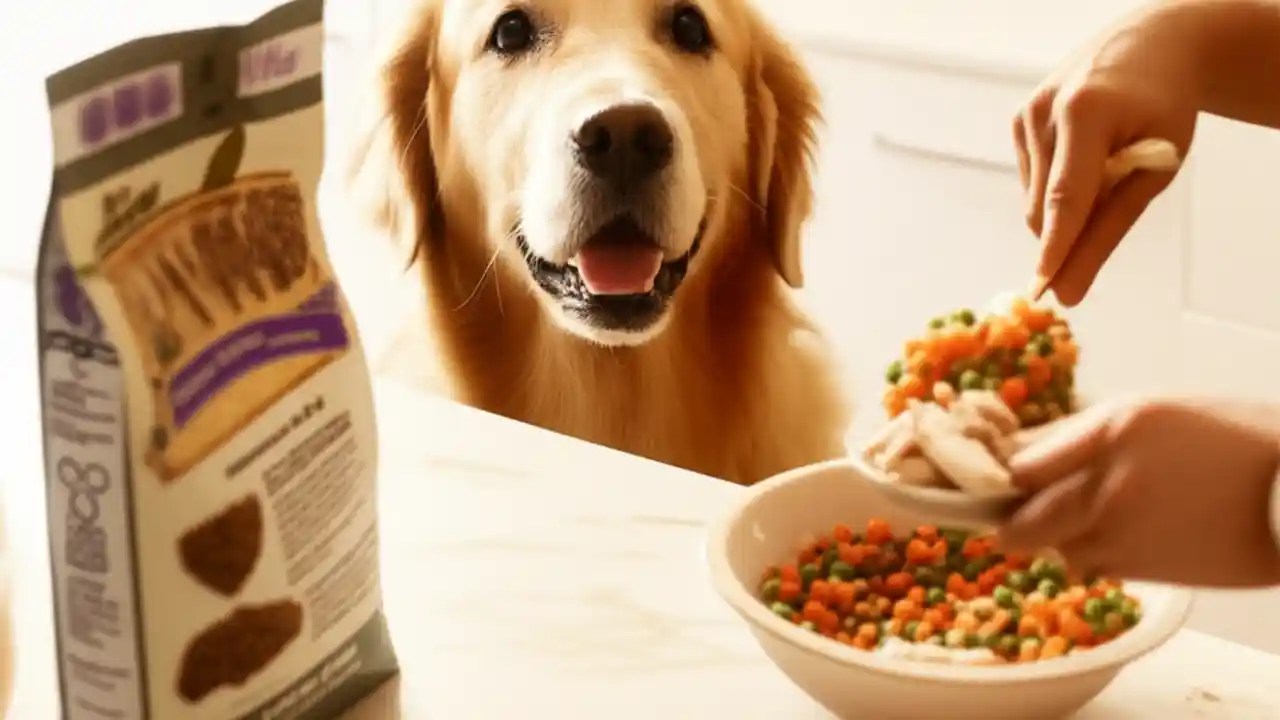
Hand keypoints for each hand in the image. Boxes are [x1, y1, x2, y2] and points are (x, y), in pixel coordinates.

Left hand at [998, 398, 1279, 587]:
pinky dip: (1095, 551)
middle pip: (1020, 525)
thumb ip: (1079, 433)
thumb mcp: (1148, 409)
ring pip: (1055, 551)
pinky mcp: (1145, 572)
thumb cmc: (1228, 437)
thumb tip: (1017, 455)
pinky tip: (1130, 529)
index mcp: (1110, 431)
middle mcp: (1109, 488)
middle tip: (1010, 514)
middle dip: (1010, 521)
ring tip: (1095, 512)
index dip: (993, 478)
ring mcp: (1125, 535)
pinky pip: (1093, 565)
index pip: (1017, 467)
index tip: (983, 480)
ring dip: (1058, 538)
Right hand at [1014, 3, 1200, 305]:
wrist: (1148, 46)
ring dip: (1065, 210)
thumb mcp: (1156, 169)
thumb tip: (1068, 292)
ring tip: (1105, 168)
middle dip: (1067, 234)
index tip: (1047, 289)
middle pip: (1042, 208)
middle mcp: (1045, 110)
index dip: (1057, 247)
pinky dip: (1055, 188)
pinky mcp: (1016, 120)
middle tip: (1111, 216)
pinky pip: (1029, 182)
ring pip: (1032, 201)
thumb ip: (1109, 230)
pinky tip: (1084, 158)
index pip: (1067, 195)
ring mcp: (1025, 114)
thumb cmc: (1162, 108)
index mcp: (1089, 112)